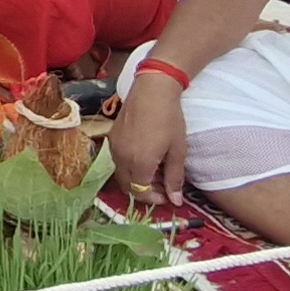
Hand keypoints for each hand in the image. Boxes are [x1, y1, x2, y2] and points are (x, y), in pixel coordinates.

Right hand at [109, 66, 190, 204]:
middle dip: (144, 191)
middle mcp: (122, 158)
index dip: (154, 198)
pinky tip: (144, 156)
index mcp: (139, 164)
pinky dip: (130, 166)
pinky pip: (118, 160)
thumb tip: (175, 201)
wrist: (152, 89)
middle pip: (128, 186)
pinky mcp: (112, 137)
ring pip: (122, 174)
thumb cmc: (169, 119)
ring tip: (155, 170)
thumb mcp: (177, 150)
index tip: (167, 195)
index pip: (141, 193)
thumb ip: (174, 178)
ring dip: (136, 178)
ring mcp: (114, 147)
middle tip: (162, 186)